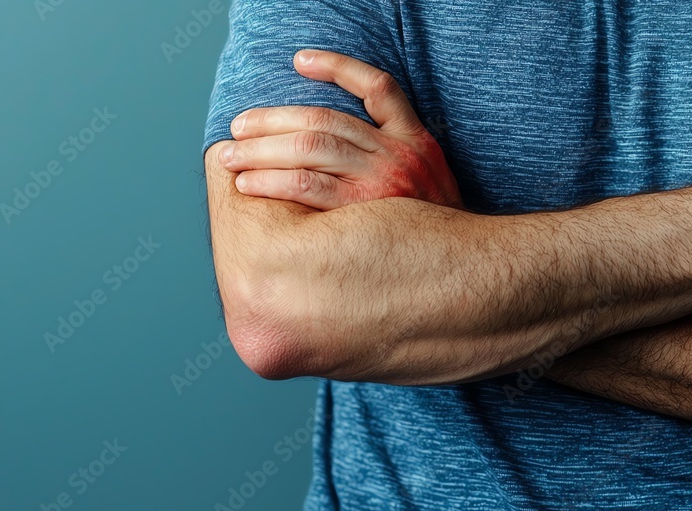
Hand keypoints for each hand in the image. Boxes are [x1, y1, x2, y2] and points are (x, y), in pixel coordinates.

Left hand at [217, 49, 462, 210]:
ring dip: (264, 150)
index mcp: (413, 139)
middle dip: (273, 121)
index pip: (377, 87)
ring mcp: (382, 181)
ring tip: (232, 158)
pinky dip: (275, 179)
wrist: (459, 269)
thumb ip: (391, 155)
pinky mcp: (364, 212)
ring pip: (312, 148)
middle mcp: (397, 154)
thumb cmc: (429, 227)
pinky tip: (250, 182)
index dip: (336, 68)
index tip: (298, 60)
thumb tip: (336, 147)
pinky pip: (310, 186)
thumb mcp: (426, 178)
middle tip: (237, 129)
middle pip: (324, 121)